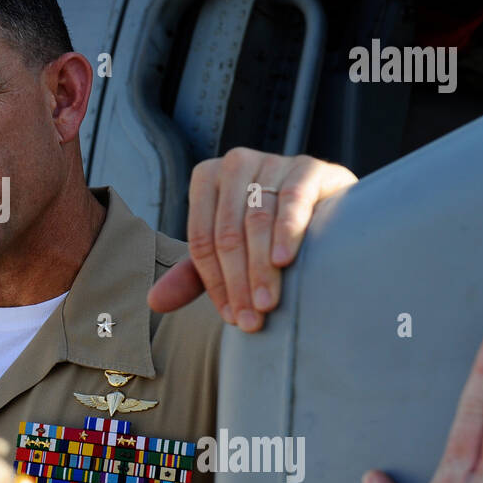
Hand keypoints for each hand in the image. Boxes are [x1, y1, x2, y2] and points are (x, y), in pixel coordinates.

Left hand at [147, 148, 356, 329]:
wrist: (328, 205)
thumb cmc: (268, 232)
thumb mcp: (227, 251)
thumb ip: (194, 275)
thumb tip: (154, 303)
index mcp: (206, 178)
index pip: (202, 240)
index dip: (215, 283)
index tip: (232, 318)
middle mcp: (234, 163)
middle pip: (227, 234)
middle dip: (238, 283)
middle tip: (251, 320)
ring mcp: (271, 161)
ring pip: (257, 221)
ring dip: (260, 268)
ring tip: (267, 304)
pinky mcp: (308, 167)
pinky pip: (292, 200)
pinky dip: (287, 232)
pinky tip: (284, 261)